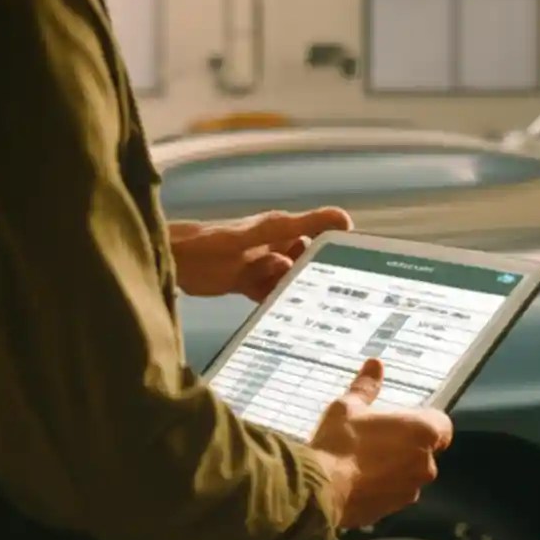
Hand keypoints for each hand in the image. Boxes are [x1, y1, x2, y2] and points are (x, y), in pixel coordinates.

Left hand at [169, 208, 351, 302]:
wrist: (176, 261)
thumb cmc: (215, 241)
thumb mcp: (264, 233)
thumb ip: (300, 225)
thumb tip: (344, 219)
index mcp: (283, 229)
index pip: (322, 234)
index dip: (341, 247)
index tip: (363, 266)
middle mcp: (276, 246)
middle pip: (310, 261)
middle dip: (323, 276)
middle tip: (344, 301)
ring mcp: (262, 266)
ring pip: (293, 281)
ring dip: (301, 294)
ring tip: (320, 314)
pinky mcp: (248, 284)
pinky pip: (273, 295)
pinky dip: (281, 305)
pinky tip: (291, 320)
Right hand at [310, 359, 453, 528]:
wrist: (321, 489)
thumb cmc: (339, 442)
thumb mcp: (348, 407)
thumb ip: (367, 386)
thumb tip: (375, 364)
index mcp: (423, 432)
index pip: (442, 425)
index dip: (424, 422)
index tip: (402, 421)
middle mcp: (425, 463)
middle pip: (425, 450)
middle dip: (405, 445)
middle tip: (375, 438)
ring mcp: (411, 490)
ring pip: (409, 474)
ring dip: (394, 468)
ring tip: (362, 461)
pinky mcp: (394, 511)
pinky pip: (394, 494)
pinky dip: (381, 488)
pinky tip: (356, 481)